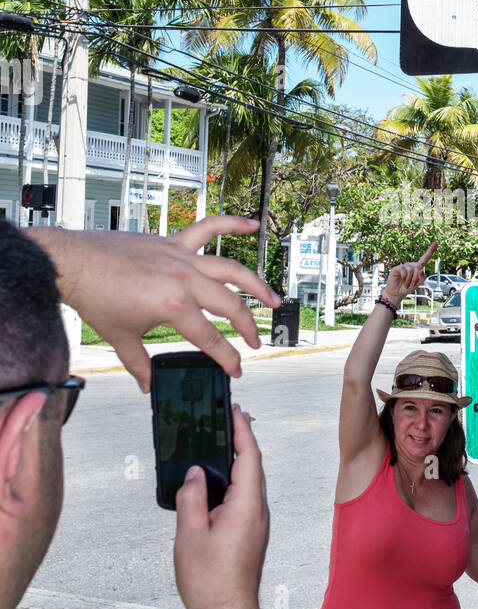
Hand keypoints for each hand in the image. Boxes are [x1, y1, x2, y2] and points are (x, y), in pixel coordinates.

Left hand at [46, 216, 280, 390]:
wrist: (73, 263)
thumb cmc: (94, 298)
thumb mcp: (120, 338)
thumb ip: (139, 364)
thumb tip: (148, 384)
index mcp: (174, 306)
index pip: (211, 338)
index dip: (227, 358)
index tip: (236, 370)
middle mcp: (184, 278)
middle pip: (230, 305)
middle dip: (247, 327)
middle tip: (254, 343)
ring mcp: (180, 256)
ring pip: (231, 269)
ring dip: (256, 284)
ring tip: (272, 300)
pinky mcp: (172, 242)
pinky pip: (207, 227)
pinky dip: (231, 224)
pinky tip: (252, 225)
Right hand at [174, 404, 268, 608]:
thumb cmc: (209, 580)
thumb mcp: (189, 534)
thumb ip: (191, 497)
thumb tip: (194, 473)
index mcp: (248, 505)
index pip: (249, 457)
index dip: (242, 430)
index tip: (235, 409)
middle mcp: (258, 511)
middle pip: (252, 466)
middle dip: (240, 440)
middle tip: (225, 418)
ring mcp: (257, 523)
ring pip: (248, 483)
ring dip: (236, 461)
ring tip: (217, 443)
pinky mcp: (250, 534)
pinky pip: (244, 497)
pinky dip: (232, 481)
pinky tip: (214, 482)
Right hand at [384, 240, 437, 303]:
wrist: (397, 292)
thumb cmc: (408, 287)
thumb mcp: (418, 284)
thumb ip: (422, 278)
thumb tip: (421, 270)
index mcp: (418, 268)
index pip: (425, 258)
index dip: (431, 250)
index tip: (436, 242)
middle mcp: (412, 265)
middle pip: (418, 267)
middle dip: (416, 278)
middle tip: (412, 285)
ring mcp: (404, 266)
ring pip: (411, 270)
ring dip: (409, 280)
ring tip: (406, 284)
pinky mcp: (398, 268)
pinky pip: (404, 270)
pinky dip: (404, 277)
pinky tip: (403, 280)